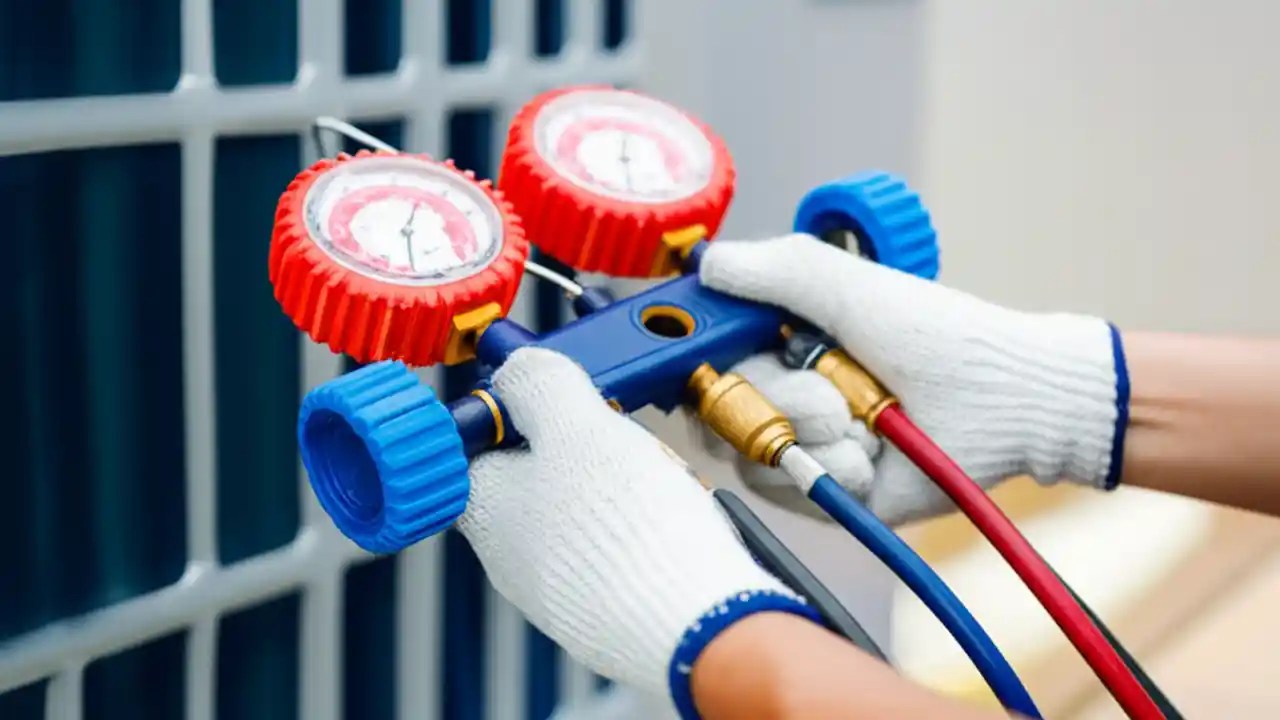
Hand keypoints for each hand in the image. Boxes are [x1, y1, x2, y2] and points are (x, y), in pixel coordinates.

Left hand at [456, 348, 818, 712]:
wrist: (697, 621)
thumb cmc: (627, 529)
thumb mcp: (576, 423)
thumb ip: (539, 384)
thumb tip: (516, 368)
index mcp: (486, 510)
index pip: (477, 445)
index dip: (516, 410)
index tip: (551, 396)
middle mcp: (511, 558)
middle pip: (536, 476)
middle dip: (581, 449)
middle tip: (616, 435)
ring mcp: (558, 591)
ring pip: (581, 513)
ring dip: (616, 488)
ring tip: (652, 480)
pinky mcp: (605, 612)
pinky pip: (617, 551)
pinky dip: (641, 529)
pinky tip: (669, 522)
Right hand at [699, 234, 1124, 525]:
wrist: (1003, 404)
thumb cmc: (936, 335)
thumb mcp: (851, 286)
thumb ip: (775, 270)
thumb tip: (705, 262)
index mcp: (780, 338)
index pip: (704, 351)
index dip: (687, 355)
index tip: (690, 353)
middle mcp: (782, 391)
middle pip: (716, 408)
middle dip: (774, 400)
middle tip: (828, 393)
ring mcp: (802, 445)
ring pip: (750, 453)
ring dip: (811, 435)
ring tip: (863, 422)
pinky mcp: (825, 493)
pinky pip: (791, 492)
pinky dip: (835, 472)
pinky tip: (874, 457)